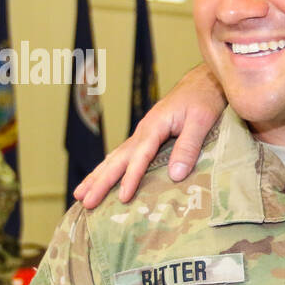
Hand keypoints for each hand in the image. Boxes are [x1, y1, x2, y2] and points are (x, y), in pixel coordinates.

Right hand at [73, 63, 225, 206]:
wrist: (203, 82)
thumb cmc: (203, 99)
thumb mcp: (201, 121)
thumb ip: (188, 147)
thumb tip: (176, 175)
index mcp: (154, 126)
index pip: (139, 156)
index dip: (131, 178)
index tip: (123, 197)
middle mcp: (143, 131)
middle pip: (117, 159)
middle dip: (100, 181)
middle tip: (85, 202)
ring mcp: (142, 134)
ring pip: (115, 158)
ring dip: (97, 177)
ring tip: (80, 195)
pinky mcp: (147, 138)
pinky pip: (123, 156)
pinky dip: (109, 169)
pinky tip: (101, 180)